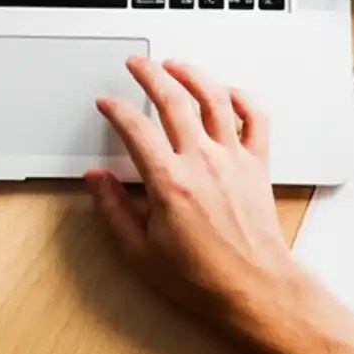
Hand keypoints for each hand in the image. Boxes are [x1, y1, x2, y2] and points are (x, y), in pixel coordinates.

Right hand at [85, 59, 353, 353]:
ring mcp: (233, 159)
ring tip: (175, 65)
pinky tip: (227, 90)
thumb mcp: (140, 252)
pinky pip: (255, 117)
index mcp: (169, 183)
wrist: (254, 289)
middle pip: (172, 99)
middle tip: (136, 64)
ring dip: (192, 74)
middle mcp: (202, 162)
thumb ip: (113, 210)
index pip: (134, 128)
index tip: (106, 103)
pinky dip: (242, 97)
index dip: (115, 109)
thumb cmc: (202, 278)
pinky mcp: (257, 164)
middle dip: (149, 73)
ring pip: (213, 98)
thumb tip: (96, 180)